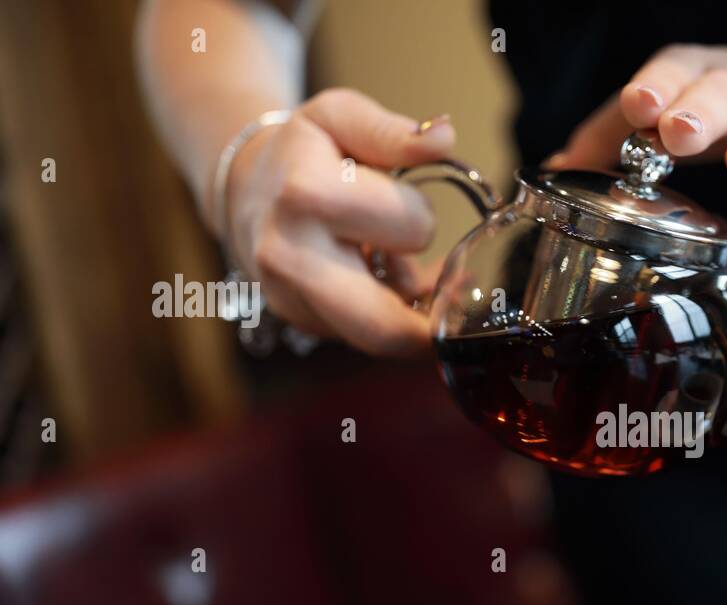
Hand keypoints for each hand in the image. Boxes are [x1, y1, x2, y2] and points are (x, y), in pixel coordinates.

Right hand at [223, 88, 452, 355]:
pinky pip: (365, 335)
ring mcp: (292, 300)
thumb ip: (393, 131)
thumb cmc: (300, 151)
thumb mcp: (340, 117)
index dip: (421, 215)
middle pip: (386, 327)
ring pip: (381, 338)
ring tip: (405, 268)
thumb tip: (443, 137)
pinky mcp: (301, 322)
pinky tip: (385, 282)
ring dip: (411, 313)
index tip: (404, 200)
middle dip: (432, 313)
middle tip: (454, 286)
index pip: (413, 227)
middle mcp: (291, 258)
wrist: (246, 188)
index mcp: (306, 195)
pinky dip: (388, 315)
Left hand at [554, 39, 726, 223]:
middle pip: (721, 93)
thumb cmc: (714, 104)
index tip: (638, 106)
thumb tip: (554, 169)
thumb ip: (609, 137)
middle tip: (680, 133)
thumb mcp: (665, 105)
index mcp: (691, 73)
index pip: (673, 70)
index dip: (656, 86)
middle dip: (701, 111)